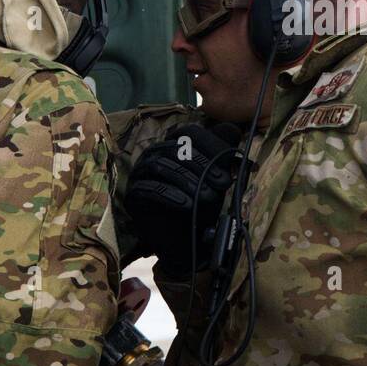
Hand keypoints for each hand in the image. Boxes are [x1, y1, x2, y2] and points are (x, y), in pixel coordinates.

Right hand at [124, 123, 242, 276]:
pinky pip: (148, 189)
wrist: (187, 236)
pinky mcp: (132, 194)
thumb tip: (234, 129)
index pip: (190, 132)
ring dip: (188, 181)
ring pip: (161, 166)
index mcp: (174, 143)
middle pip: (176, 149)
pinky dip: (170, 196)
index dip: (212, 143)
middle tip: (224, 184)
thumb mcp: (216, 175)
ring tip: (209, 197)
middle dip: (203, 166)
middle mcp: (154, 153)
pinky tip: (188, 205)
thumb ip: (222, 152)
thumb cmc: (202, 200)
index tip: (232, 159)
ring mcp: (140, 173)